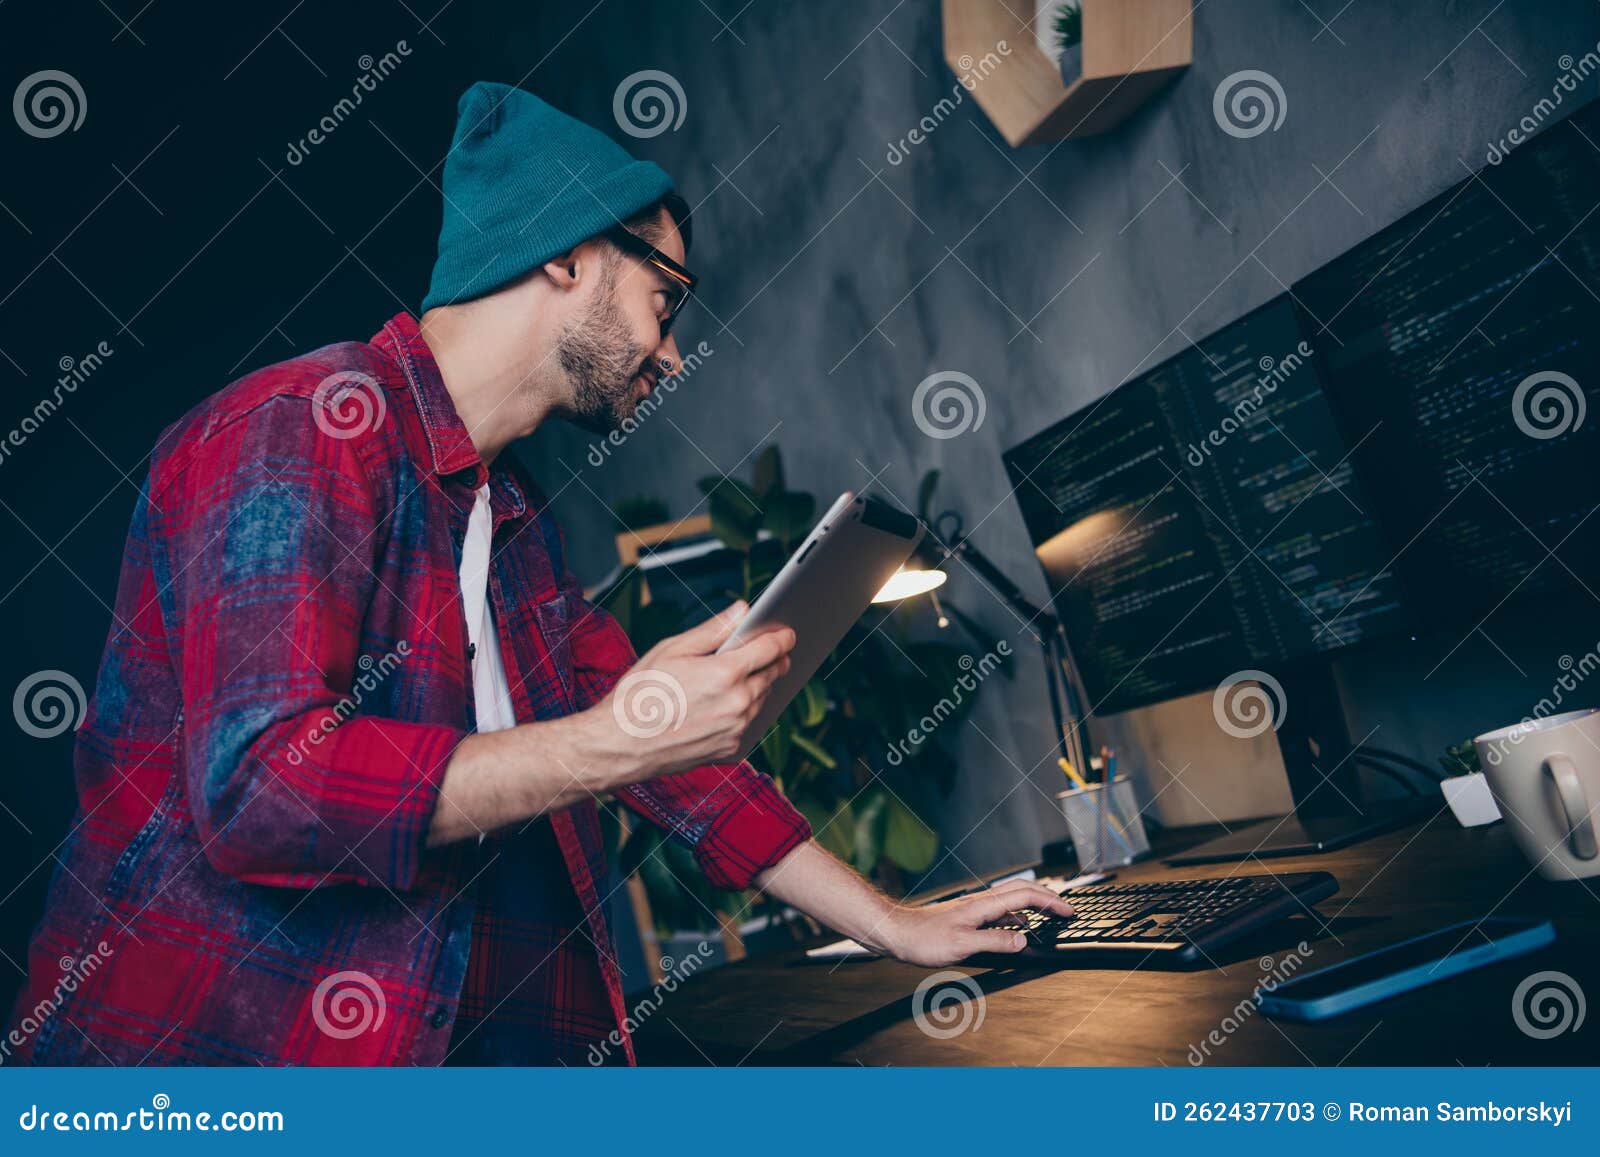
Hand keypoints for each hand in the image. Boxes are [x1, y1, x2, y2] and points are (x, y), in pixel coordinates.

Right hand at [592, 601, 795, 787]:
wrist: (618, 745)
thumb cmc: (638, 693)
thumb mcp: (672, 649)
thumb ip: (713, 629)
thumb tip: (742, 610)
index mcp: (726, 672)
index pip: (772, 648)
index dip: (782, 637)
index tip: (788, 632)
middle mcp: (738, 703)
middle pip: (773, 674)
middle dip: (773, 660)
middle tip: (768, 652)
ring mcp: (737, 730)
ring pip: (763, 700)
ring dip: (758, 686)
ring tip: (743, 676)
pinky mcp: (731, 751)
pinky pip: (749, 725)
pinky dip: (743, 713)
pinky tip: (725, 705)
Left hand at [874, 880, 1074, 967]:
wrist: (896, 932)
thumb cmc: (923, 938)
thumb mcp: (962, 945)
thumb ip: (995, 942)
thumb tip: (1024, 940)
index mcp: (983, 905)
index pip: (1026, 895)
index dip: (1050, 902)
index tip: (1069, 911)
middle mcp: (980, 903)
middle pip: (1021, 892)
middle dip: (1047, 898)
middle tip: (1065, 910)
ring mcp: (974, 909)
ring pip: (1011, 901)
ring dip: (1032, 906)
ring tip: (1047, 919)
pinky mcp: (967, 917)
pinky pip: (999, 913)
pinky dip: (1015, 918)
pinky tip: (1015, 931)